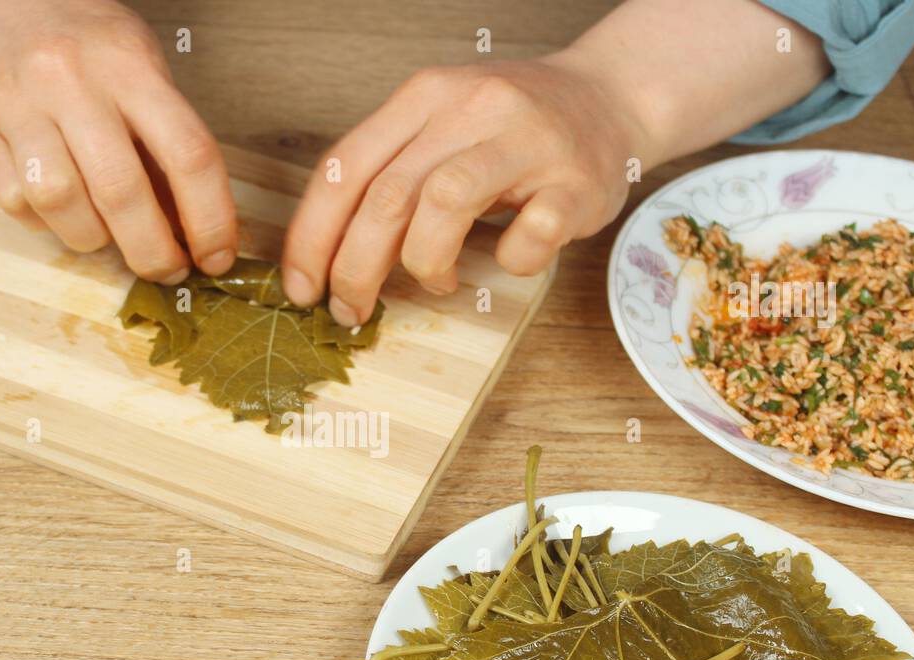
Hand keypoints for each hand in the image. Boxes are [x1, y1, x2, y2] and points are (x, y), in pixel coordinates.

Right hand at [0, 0, 236, 280]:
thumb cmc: (88, 43)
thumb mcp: (142, 69)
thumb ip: (165, 142)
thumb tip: (192, 230)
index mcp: (127, 65)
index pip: (188, 154)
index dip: (210, 219)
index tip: (216, 257)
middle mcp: (69, 81)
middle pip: (121, 192)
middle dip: (152, 251)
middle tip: (165, 269)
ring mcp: (17, 105)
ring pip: (62, 205)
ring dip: (94, 239)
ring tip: (106, 232)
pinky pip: (17, 203)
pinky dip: (46, 222)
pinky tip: (60, 206)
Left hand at [281, 54, 649, 323]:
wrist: (612, 98)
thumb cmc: (513, 129)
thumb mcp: (442, 127)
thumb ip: (390, 173)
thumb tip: (327, 254)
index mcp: (425, 97)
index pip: (345, 168)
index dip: (312, 236)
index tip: (301, 287)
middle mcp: (472, 108)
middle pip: (387, 195)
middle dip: (355, 268)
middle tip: (350, 309)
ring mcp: (528, 141)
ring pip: (446, 204)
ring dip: (425, 262)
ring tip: (435, 281)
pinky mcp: (575, 182)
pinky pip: (528, 236)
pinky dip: (510, 262)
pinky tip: (510, 259)